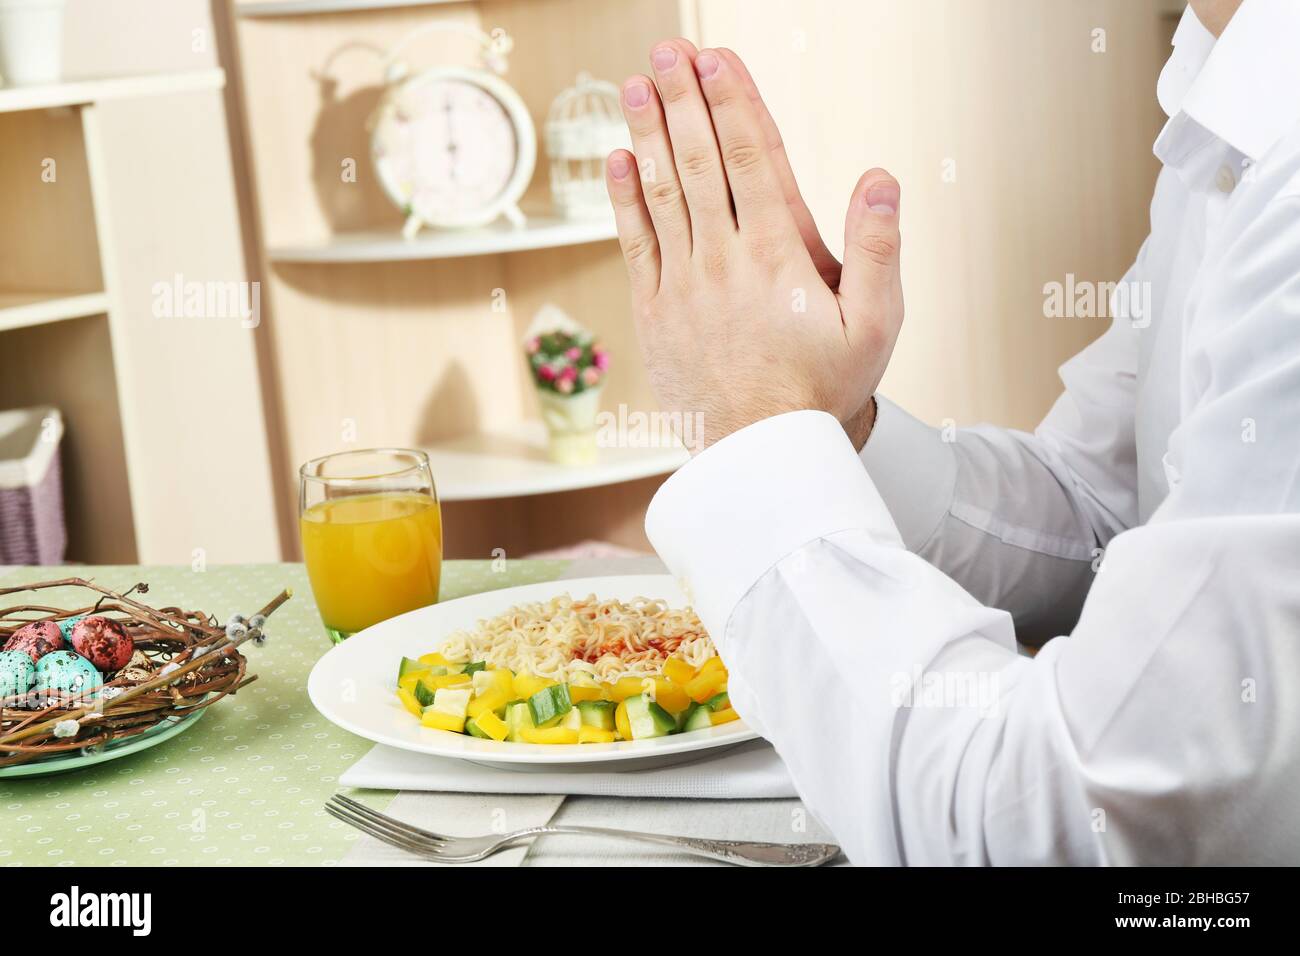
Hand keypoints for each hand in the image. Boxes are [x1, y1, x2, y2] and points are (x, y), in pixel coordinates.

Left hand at [606, 40, 903, 450]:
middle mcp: (724, 259)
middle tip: (665, 51)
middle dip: (682, 100)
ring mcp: (684, 285)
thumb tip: (879, 176)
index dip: (732, 102)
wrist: (763, 454)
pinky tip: (618, 158)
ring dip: (647, 133)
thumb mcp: (877, 324)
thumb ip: (879, 248)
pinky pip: (635, 244)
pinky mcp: (656, 312)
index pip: (750, 159)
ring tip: (634, 84)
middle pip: (698, 162)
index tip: (715, 58)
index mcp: (778, 254)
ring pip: (662, 194)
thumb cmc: (825, 389)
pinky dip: (625, 199)